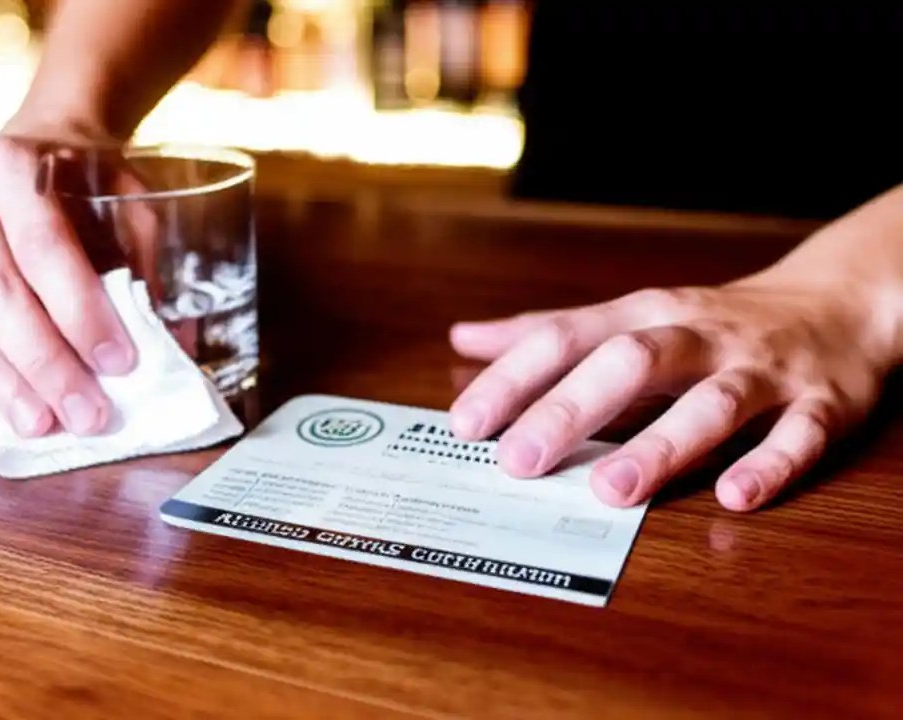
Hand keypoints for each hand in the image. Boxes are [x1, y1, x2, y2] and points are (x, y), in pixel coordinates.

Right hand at [0, 135, 141, 437]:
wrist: (38, 144)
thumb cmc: (90, 179)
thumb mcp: (128, 200)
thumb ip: (139, 266)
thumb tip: (167, 346)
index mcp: (11, 168)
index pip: (43, 248)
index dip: (80, 311)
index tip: (119, 363)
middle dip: (44, 364)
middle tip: (85, 415)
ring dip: (2, 385)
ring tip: (42, 427)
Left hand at [448, 274, 892, 511]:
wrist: (838, 301)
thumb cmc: (712, 322)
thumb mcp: (630, 316)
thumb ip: (549, 332)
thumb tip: (464, 337)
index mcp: (645, 317)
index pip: (566, 339)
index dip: (514, 381)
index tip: (467, 425)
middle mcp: (699, 337)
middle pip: (630, 363)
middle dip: (571, 409)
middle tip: (518, 462)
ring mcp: (761, 370)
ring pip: (711, 402)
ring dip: (661, 445)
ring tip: (612, 490)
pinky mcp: (820, 403)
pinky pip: (798, 435)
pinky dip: (769, 464)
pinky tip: (735, 495)